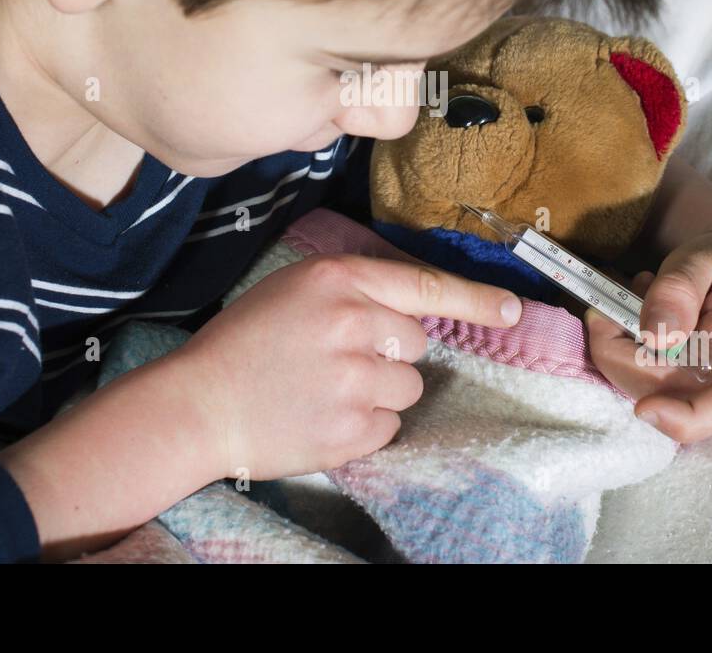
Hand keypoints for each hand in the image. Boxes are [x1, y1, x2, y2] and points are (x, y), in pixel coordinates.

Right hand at [173, 252, 522, 480]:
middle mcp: (353, 324)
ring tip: (326, 391)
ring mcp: (353, 380)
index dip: (476, 301)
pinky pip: (389, 429)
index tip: (513, 309)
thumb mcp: (296, 289)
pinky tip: (322, 417)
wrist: (197, 405)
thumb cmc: (244, 343)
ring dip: (379, 394)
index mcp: (339, 281)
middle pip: (419, 343)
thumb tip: (414, 308)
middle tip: (338, 361)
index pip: (426, 287)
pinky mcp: (350, 429)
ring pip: (409, 389)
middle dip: (390, 354)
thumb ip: (355, 290)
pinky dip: (364, 428)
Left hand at [585, 213, 711, 443]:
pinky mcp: (694, 385)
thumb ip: (677, 292)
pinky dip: (630, 353)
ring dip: (621, 351)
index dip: (682, 418)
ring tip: (631, 303)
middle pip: (668, 397)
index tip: (642, 408)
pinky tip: (639, 320)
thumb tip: (656, 340)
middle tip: (603, 310)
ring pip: (651, 392)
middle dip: (620, 357)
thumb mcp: (701, 258)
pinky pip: (651, 382)